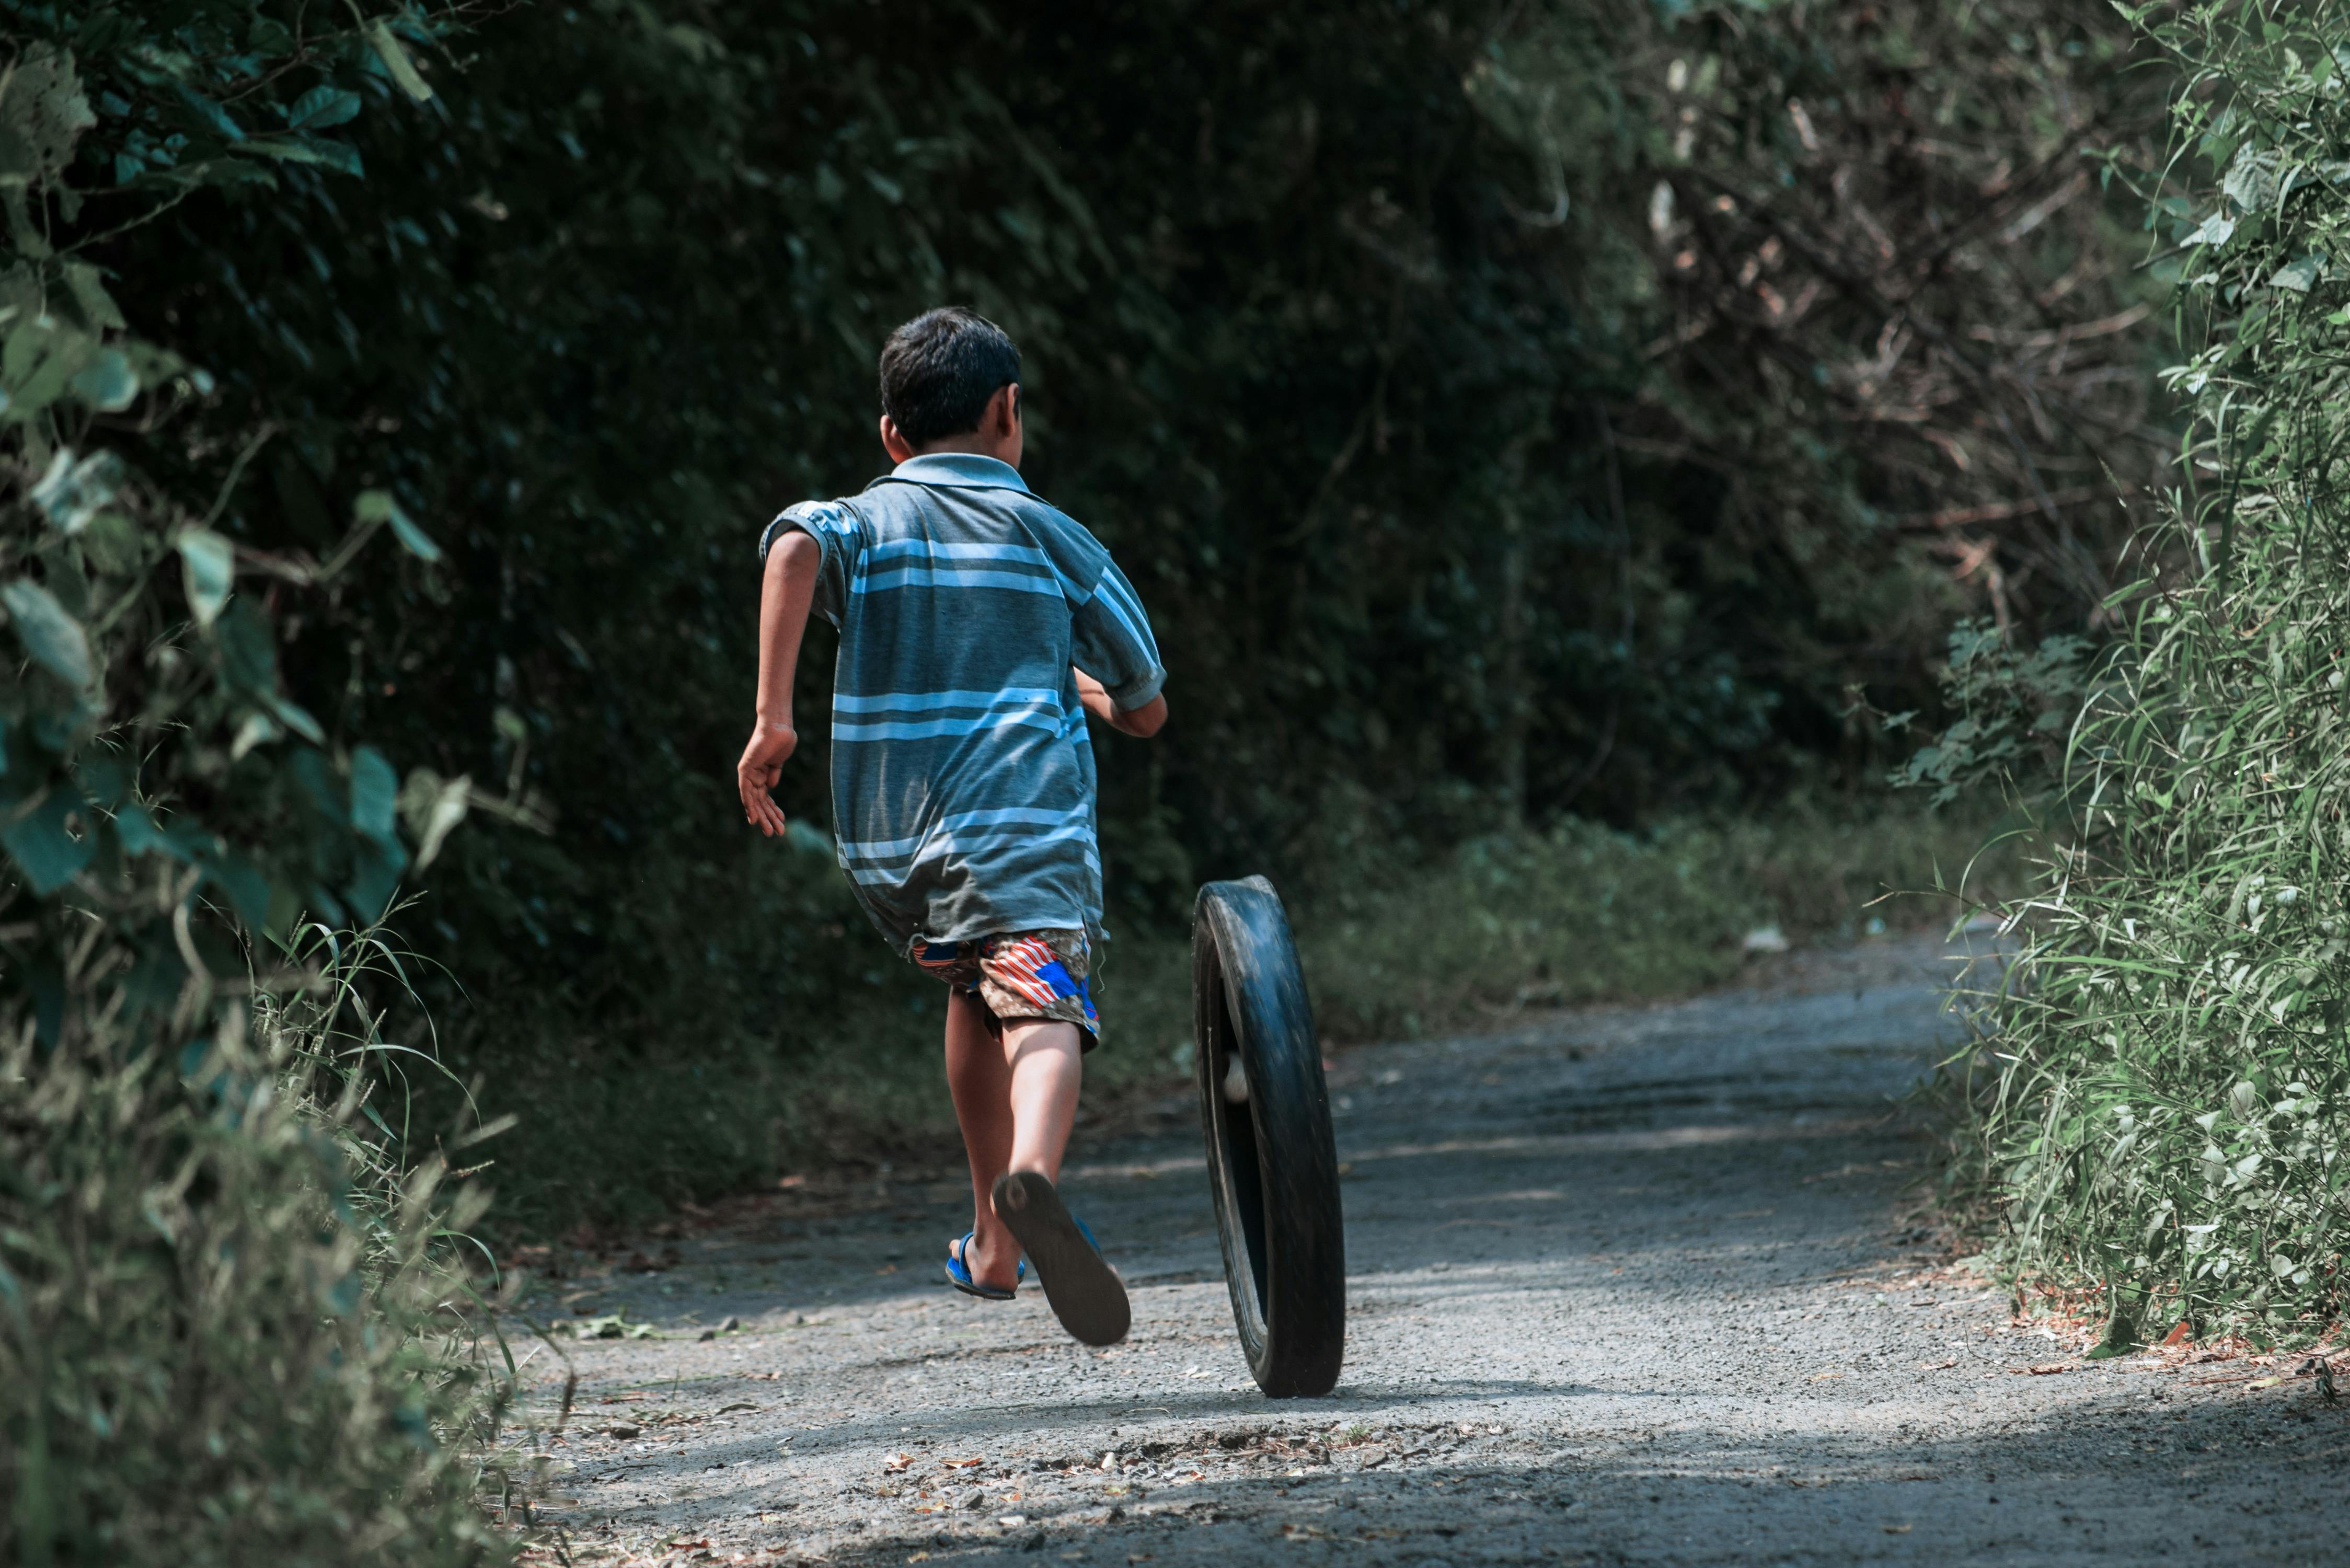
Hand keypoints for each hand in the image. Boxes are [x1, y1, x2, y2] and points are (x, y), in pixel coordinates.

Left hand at [736, 719, 796, 835]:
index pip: (765, 798)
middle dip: (769, 818)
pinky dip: (749, 805)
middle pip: (760, 802)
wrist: (779, 726)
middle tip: (775, 834)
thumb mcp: (779, 761)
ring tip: (769, 832)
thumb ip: (774, 773)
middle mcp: (753, 776)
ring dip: (761, 817)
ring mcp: (748, 773)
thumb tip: (772, 787)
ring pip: (754, 801)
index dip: (772, 811)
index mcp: (762, 775)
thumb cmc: (781, 739)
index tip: (780, 822)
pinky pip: (746, 791)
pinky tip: (754, 818)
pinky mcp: (745, 769)